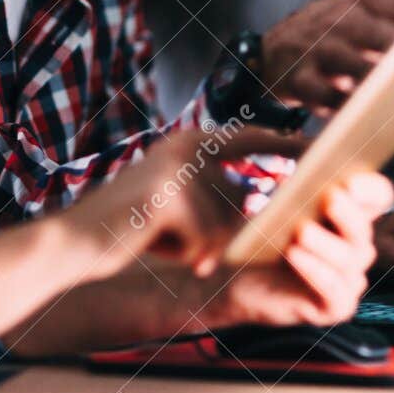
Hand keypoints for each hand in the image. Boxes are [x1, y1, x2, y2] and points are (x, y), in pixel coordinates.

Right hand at [62, 128, 306, 284]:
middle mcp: (188, 146)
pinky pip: (205, 241)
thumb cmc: (130, 227)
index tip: (319, 152)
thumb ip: (217, 194)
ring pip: (224, 228)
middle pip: (240, 201)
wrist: (74, 239)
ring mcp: (179, 169)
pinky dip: (184, 254)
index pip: (252, 138)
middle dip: (219, 233)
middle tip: (178, 235)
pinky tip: (152, 242)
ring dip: (198, 246)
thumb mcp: (179, 200)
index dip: (286, 146)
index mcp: (190, 140)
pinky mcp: (170, 198)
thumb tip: (270, 204)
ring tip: (156, 236)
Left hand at [197, 172, 392, 325]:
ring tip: (300, 232)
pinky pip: (337, 293)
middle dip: (349, 214)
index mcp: (346, 218)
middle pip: (365, 230)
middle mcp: (353, 248)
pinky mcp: (333, 308)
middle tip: (329, 198)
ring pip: (351, 261)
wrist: (233, 280)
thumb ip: (297, 184)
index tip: (351, 181)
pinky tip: (295, 256)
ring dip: (326, 244)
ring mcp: (346, 280)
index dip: (371, 189)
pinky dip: (317, 272)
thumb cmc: (258, 239)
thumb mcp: (275, 204)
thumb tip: (305, 153)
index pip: (378, 197)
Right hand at [260, 0, 393, 113]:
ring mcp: (317, 46)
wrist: (273, 49)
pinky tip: (367, 118)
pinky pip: (332, 100)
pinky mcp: (298, 78)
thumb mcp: (375, 18)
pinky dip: (352, 111)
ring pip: (359, 71)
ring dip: (386, 91)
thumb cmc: (342, 34)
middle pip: (387, 40)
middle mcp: (341, 14)